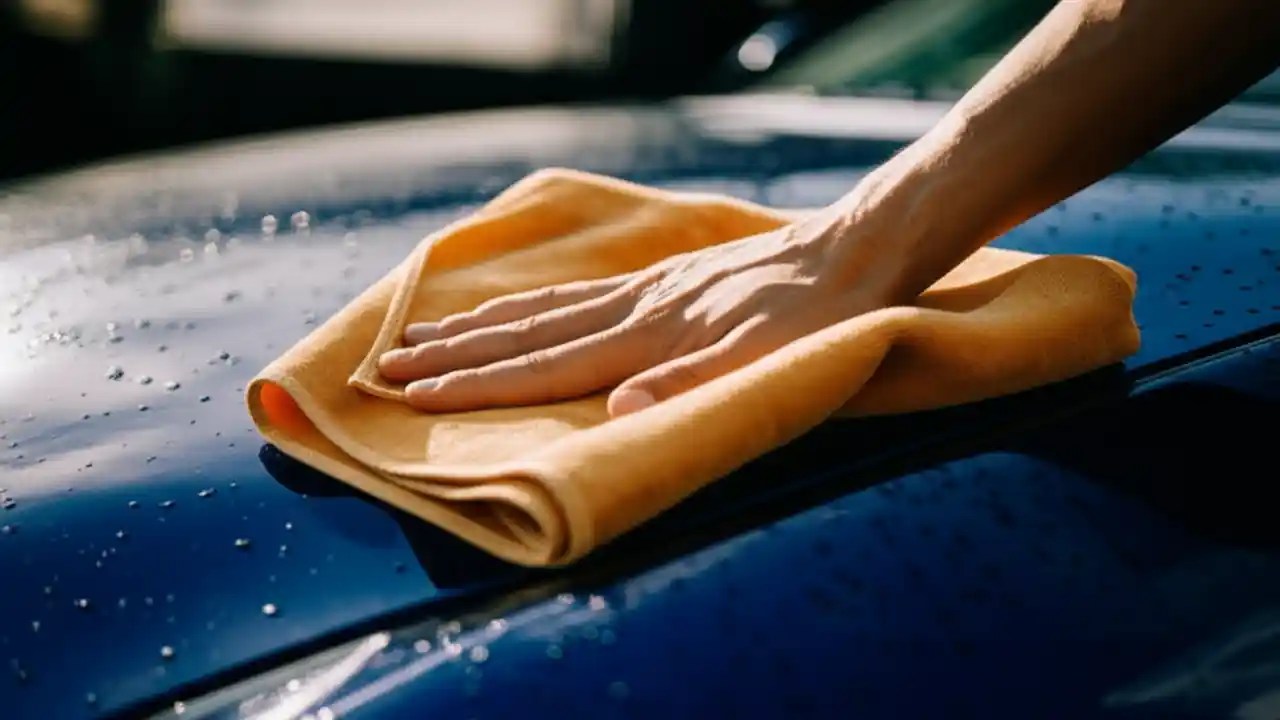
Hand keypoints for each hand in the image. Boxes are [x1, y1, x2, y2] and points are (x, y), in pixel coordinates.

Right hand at [378, 220, 893, 416]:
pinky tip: (520, 307)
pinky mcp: (665, 280)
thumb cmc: (817, 321)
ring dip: (481, 327)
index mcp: (647, 339)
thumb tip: (618, 409)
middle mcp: (633, 312)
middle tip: (388, 365)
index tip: (414, 397)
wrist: (854, 253)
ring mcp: (645, 291)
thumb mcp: (766, 363)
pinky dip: (533, 303)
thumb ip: (691, 385)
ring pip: (544, 311)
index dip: (477, 387)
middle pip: (526, 336)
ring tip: (427, 331)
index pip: (543, 368)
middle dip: (454, 356)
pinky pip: (578, 294)